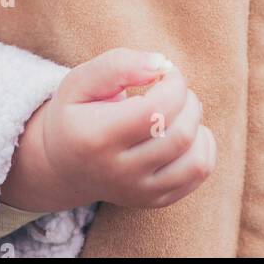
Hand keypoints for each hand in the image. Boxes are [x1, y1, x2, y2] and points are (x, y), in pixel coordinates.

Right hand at [0, 47, 215, 212]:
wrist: (61, 165)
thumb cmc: (75, 113)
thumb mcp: (80, 80)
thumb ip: (118, 65)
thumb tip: (160, 64)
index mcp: (96, 138)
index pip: (156, 111)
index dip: (172, 83)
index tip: (163, 72)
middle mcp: (118, 172)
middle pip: (180, 135)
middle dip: (188, 100)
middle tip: (170, 88)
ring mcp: (138, 192)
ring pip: (196, 161)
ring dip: (197, 124)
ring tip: (179, 109)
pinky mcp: (154, 200)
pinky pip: (197, 175)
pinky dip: (202, 146)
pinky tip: (183, 130)